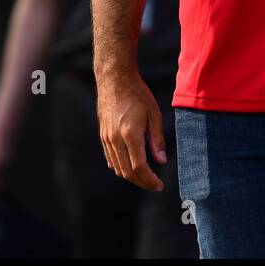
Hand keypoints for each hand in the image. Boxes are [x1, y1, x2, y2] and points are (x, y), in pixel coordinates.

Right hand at [97, 70, 166, 190]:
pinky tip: (131, 167)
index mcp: (130, 134)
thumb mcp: (154, 114)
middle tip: (154, 186)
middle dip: (142, 182)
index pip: (139, 167)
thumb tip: (162, 161)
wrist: (115, 79)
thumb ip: (157, 139)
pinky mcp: (103, 136)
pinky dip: (121, 167)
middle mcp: (115, 139)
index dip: (150, 180)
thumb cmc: (138, 94)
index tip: (159, 185)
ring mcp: (107, 138)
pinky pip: (111, 159)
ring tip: (146, 178)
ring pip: (117, 168)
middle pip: (127, 172)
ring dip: (131, 177)